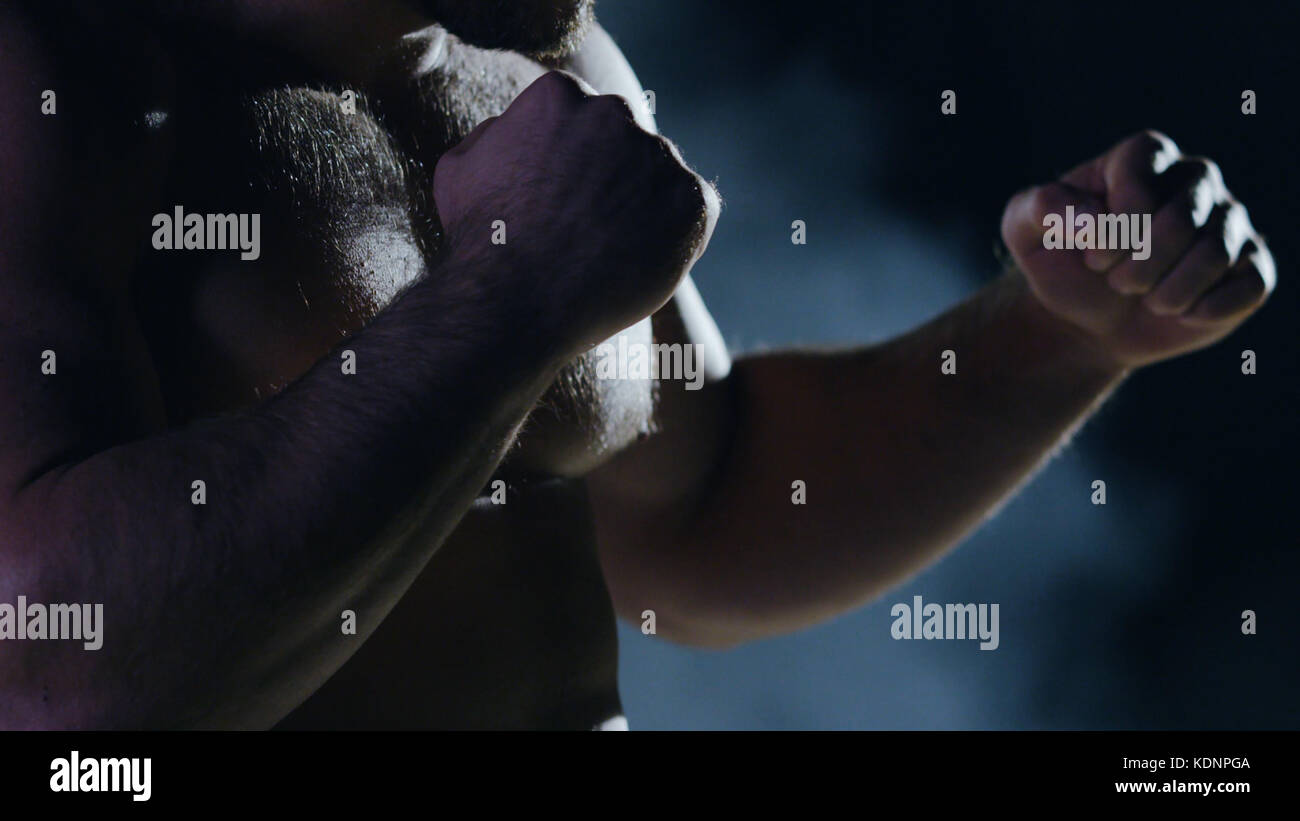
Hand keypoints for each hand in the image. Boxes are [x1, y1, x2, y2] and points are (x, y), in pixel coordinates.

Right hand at [433, 70, 718, 355]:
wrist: (517, 301)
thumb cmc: (482, 241)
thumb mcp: (461, 168)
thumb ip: (495, 136)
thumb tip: (513, 129)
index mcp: (560, 94)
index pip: (579, 118)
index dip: (570, 162)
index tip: (560, 198)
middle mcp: (614, 113)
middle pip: (623, 141)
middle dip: (610, 176)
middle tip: (587, 227)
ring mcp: (658, 156)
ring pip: (659, 176)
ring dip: (643, 206)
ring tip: (608, 253)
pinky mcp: (693, 200)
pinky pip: (694, 212)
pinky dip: (676, 236)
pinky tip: (638, 261)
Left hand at [1001, 130, 1274, 368]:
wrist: (1085, 318)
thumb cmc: (1060, 263)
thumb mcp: (1024, 230)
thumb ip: (1043, 207)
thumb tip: (1094, 216)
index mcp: (1144, 157)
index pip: (1141, 176)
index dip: (1113, 227)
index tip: (1093, 255)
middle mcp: (1195, 179)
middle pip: (1183, 218)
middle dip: (1138, 266)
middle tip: (1117, 283)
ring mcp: (1229, 221)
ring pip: (1217, 253)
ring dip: (1167, 293)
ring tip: (1146, 298)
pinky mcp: (1250, 267)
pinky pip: (1250, 285)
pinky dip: (1205, 310)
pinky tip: (1180, 312)